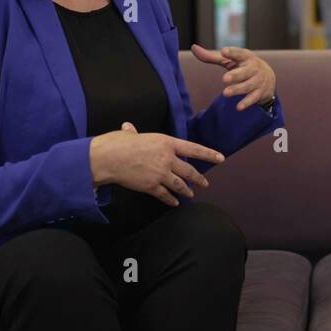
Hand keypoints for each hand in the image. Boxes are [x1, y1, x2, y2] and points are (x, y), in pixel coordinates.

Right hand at [89, 122, 222, 206]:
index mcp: (166, 143)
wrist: (109, 158)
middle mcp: (167, 158)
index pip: (193, 148)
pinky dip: (170, 200)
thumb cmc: (118, 143)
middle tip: (205, 183)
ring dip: (187, 190)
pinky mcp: (151, 186)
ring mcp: (161, 173)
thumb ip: (134, 133)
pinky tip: (175, 203)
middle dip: (199, 178)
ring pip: (180, 184)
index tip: (221, 158)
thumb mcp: (130, 134)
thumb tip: (128, 128)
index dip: (208, 154)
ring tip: (191, 194)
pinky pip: (165, 194)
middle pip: (189, 170)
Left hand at [193, 44, 276, 110]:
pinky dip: (246, 103)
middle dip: (235, 75)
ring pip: (247, 86)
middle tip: (224, 78)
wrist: (269, 77)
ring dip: (237, 89)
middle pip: (244, 72)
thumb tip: (193, 48)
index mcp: (246, 57)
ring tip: (225, 93)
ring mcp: (258, 81)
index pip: (239, 53)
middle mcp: (253, 68)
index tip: (223, 51)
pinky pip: (253, 98)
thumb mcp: (230, 60)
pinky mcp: (260, 92)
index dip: (232, 52)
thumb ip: (211, 56)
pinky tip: (238, 107)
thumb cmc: (243, 66)